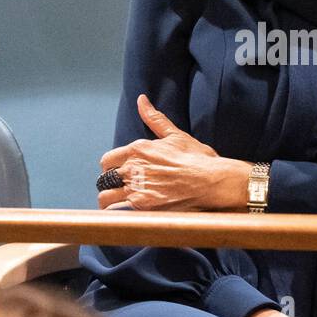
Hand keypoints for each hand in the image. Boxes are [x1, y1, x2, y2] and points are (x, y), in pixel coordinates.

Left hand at [97, 94, 252, 210]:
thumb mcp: (175, 135)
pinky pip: (118, 212)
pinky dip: (119, 215)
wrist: (213, 181)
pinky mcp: (143, 206)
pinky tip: (126, 217)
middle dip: (110, 185)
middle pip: (103, 179)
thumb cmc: (198, 158)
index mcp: (138, 149)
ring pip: (106, 198)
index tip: (119, 173)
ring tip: (120, 205)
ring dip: (110, 201)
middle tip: (120, 190)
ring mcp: (136, 188)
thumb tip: (141, 100)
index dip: (111, 168)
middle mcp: (133, 167)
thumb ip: (154, 118)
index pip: (107, 160)